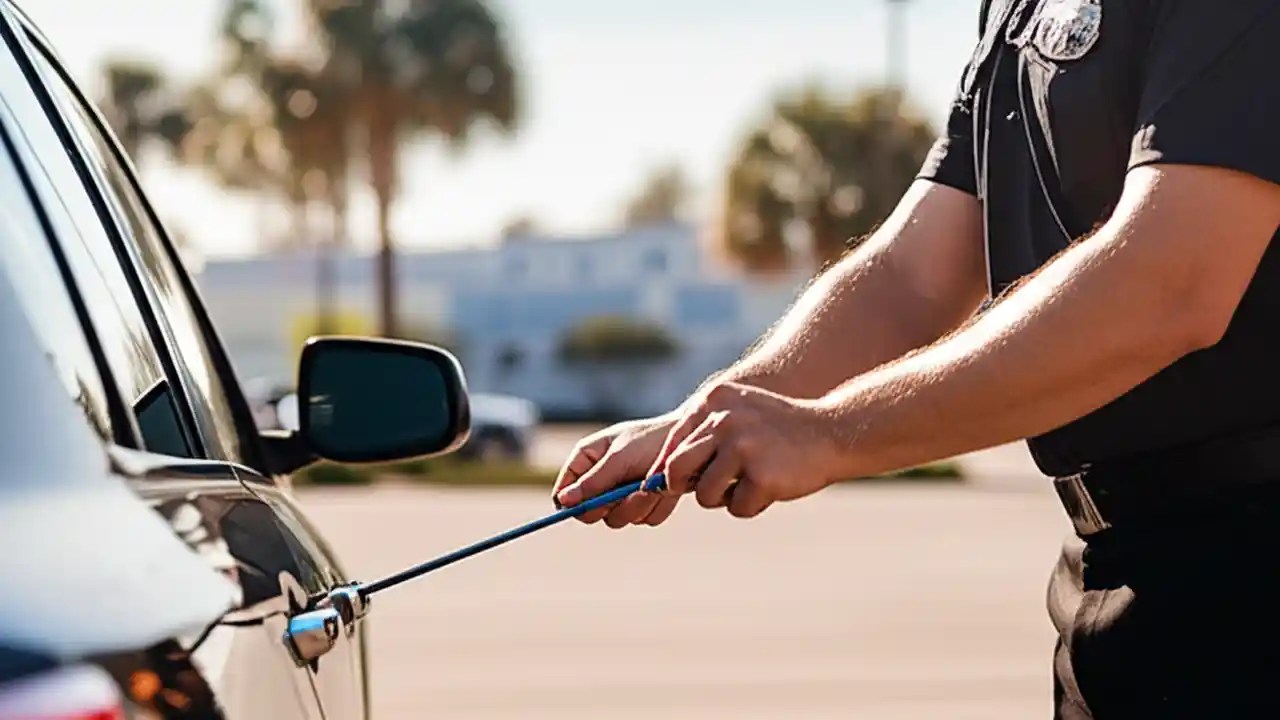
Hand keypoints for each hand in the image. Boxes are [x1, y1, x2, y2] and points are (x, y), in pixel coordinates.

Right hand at [553, 414, 682, 527]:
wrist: (690, 445)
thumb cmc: (651, 441)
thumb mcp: (619, 458)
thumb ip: (593, 481)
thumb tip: (563, 500)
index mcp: (587, 459)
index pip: (564, 490)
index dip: (570, 502)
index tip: (585, 505)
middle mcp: (601, 479)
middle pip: (588, 512)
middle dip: (609, 505)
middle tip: (624, 493)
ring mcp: (622, 495)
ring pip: (617, 519)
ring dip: (636, 505)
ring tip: (650, 485)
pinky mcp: (644, 505)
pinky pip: (643, 520)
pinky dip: (655, 506)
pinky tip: (664, 488)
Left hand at [652, 383, 845, 518]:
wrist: (833, 431)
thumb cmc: (780, 429)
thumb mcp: (739, 414)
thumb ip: (703, 435)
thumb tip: (657, 477)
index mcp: (714, 401)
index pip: (673, 442)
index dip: (666, 470)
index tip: (665, 486)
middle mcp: (723, 420)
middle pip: (677, 470)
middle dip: (684, 487)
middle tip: (706, 490)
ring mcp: (742, 447)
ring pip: (704, 494)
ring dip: (723, 498)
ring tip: (748, 484)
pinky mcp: (761, 475)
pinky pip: (736, 507)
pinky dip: (751, 505)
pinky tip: (772, 487)